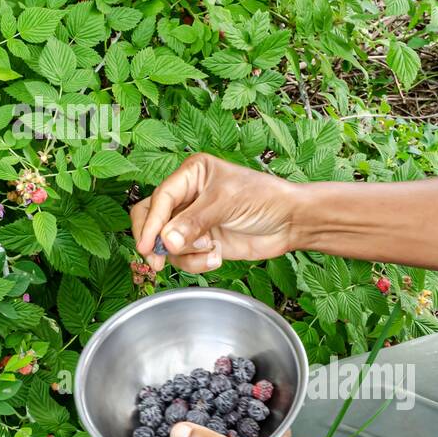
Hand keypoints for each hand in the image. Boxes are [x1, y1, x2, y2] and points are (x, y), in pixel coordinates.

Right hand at [130, 152, 300, 272]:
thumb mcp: (226, 203)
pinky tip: (216, 257)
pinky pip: (183, 257)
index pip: (160, 198)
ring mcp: (193, 221)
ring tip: (209, 251)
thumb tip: (166, 241)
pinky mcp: (201, 242)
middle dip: (154, 240)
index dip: (152, 223)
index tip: (147, 245)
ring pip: (166, 243)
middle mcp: (187, 196)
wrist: (290, 223)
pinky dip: (196, 262)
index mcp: (191, 174)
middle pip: (151, 218)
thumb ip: (194, 222)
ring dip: (184, 253)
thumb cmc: (264, 198)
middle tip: (156, 260)